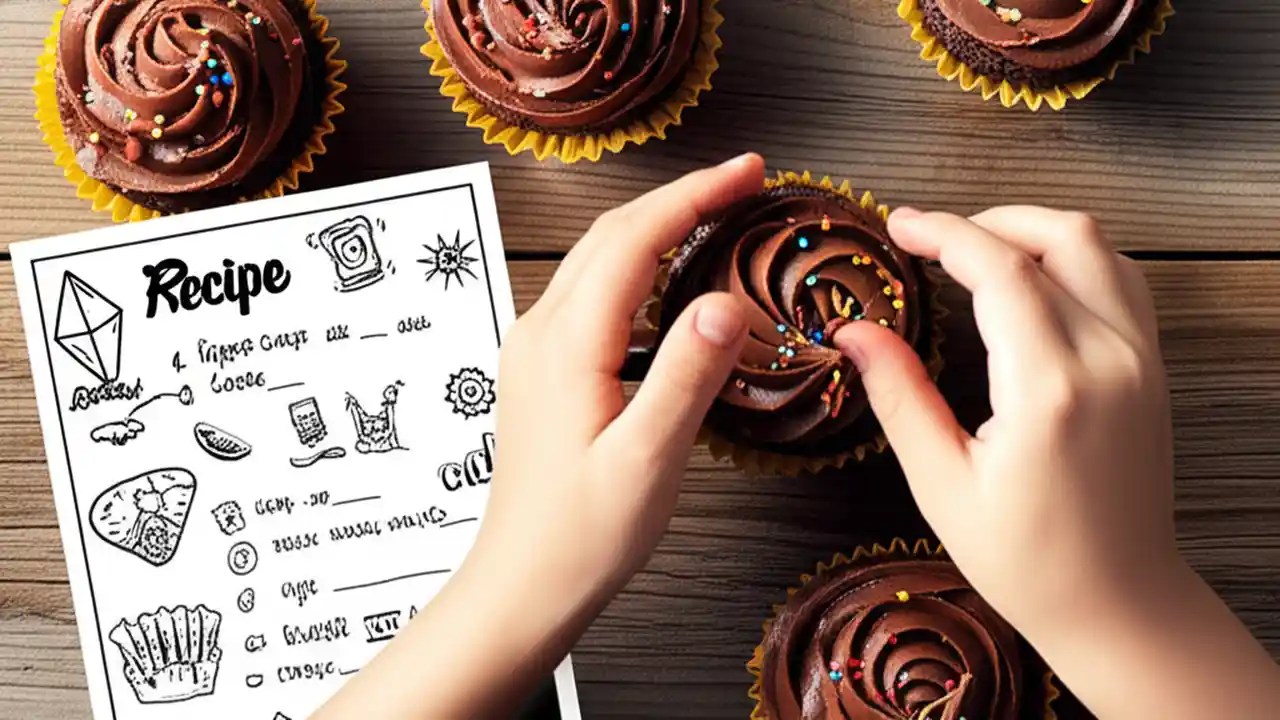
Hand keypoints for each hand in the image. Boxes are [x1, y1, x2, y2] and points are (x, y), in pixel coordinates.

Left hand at [315, 154, 762, 719]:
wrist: (521, 586)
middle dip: (680, 197)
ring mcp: (535, 350)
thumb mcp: (647, 461)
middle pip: (612, 234)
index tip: (751, 170)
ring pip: (598, 260)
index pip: (635, 238)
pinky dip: (638, 269)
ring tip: (717, 217)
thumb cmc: (581, 537)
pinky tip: (670, 288)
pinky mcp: (542, 372)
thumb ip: (686, 376)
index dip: (696, 194)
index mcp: (567, 344)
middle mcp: (541, 333)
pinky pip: (592, 296)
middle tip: (745, 182)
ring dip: (657, 227)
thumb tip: (724, 302)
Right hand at [838, 206, 1173, 623]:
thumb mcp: (942, 483)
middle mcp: (1107, 360)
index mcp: (1049, 389)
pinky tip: (1030, 279)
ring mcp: (1140, 360)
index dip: (943, 232)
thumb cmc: (1028, 560)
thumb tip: (854, 331)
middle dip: (986, 220)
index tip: (898, 225)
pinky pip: (1120, 279)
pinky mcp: (1151, 368)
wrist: (1119, 602)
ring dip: (1033, 230)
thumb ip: (899, 395)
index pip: (1000, 270)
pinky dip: (1072, 257)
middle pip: (1058, 237)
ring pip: (1097, 246)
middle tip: (930, 237)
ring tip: (975, 250)